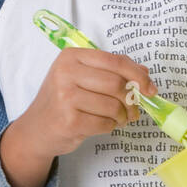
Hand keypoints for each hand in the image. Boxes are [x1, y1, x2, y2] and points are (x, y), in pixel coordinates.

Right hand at [19, 47, 157, 157]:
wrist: (37, 129)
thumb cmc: (63, 101)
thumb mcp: (82, 78)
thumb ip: (112, 72)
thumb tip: (145, 73)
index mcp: (71, 57)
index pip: (115, 61)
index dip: (137, 75)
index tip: (150, 89)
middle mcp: (66, 73)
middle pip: (116, 84)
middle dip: (131, 100)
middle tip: (133, 110)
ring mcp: (65, 97)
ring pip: (113, 106)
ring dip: (121, 116)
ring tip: (117, 118)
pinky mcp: (69, 121)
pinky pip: (104, 123)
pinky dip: (110, 127)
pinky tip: (102, 125)